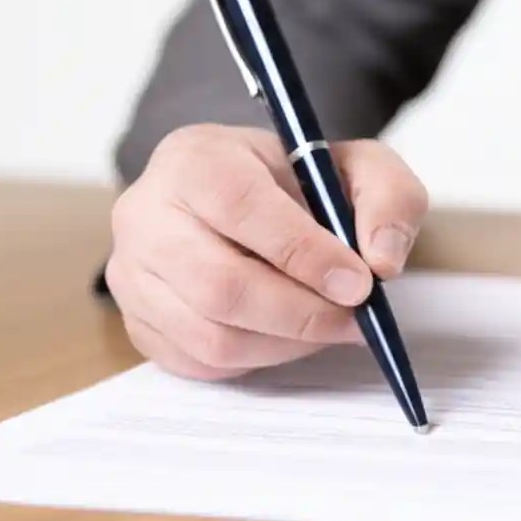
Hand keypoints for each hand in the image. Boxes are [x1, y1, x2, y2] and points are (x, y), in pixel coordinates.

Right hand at [106, 124, 428, 380]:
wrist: (251, 198)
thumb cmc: (299, 182)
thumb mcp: (359, 166)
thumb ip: (388, 198)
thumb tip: (382, 261)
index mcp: (195, 158)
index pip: (240, 207)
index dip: (304, 253)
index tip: (359, 282)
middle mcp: (146, 213)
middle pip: (220, 285)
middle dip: (302, 313)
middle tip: (356, 319)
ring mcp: (132, 273)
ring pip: (212, 335)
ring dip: (287, 342)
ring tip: (330, 324)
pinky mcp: (139, 321)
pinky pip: (201, 362)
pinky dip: (259, 359)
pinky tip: (291, 333)